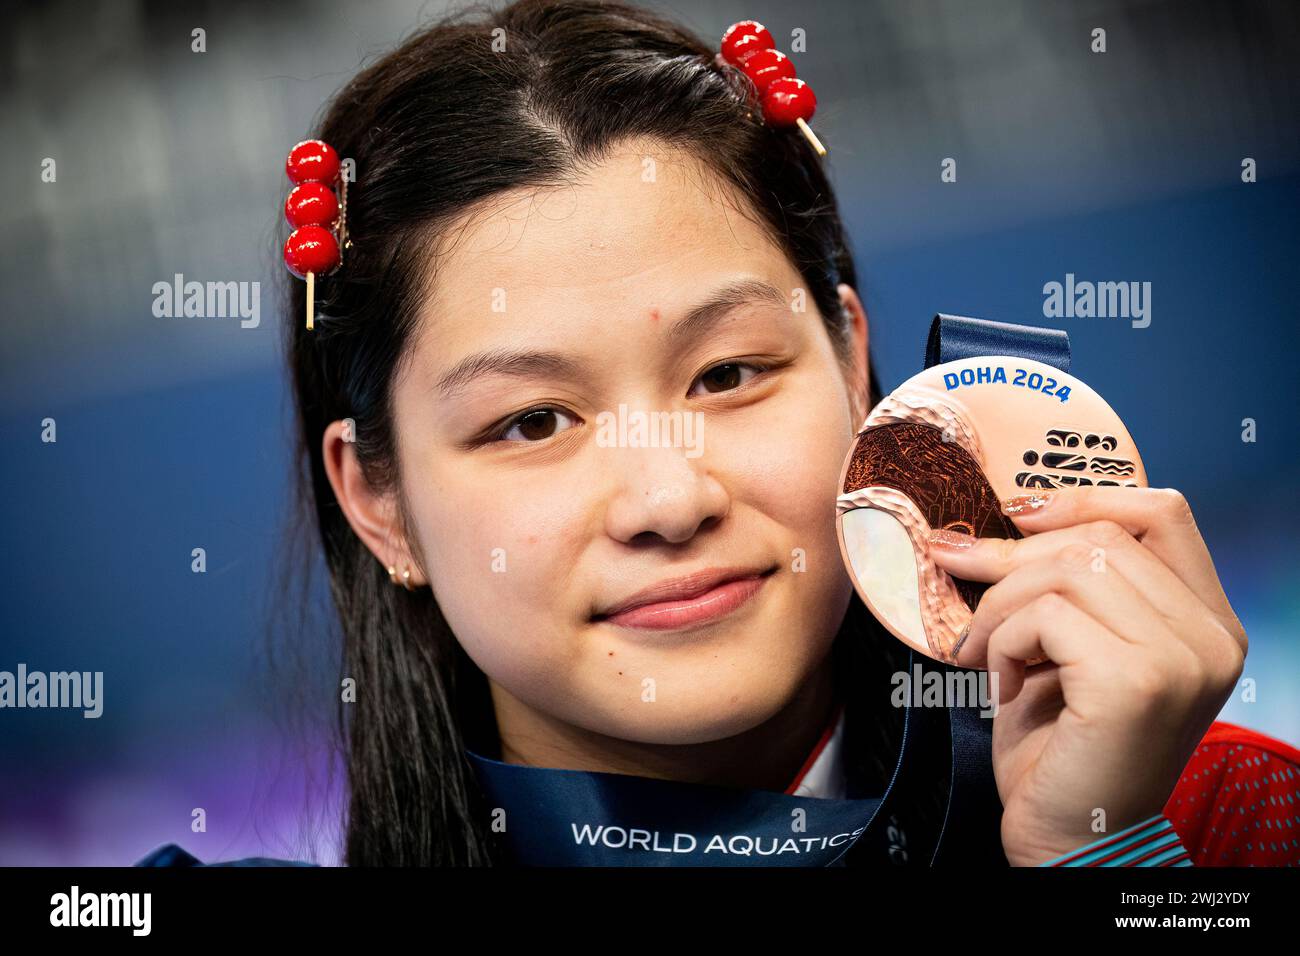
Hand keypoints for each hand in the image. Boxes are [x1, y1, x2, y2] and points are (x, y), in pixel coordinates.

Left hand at [927, 487, 1246, 865]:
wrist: (1067, 836)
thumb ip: (1068, 585)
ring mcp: (1181, 657)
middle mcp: (1210, 635)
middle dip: (1012, 555)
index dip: (1083, 499)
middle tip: (954, 570)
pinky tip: (1000, 685)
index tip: (1015, 515)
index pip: (1163, 512)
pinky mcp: (1137, 681)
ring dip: (999, 606)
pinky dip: (1001, 643)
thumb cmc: (1062, 744)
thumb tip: (1004, 517)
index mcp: (1206, 620)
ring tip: (980, 652)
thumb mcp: (1070, 647)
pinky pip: (1045, 617)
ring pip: (1067, 570)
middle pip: (1100, 538)